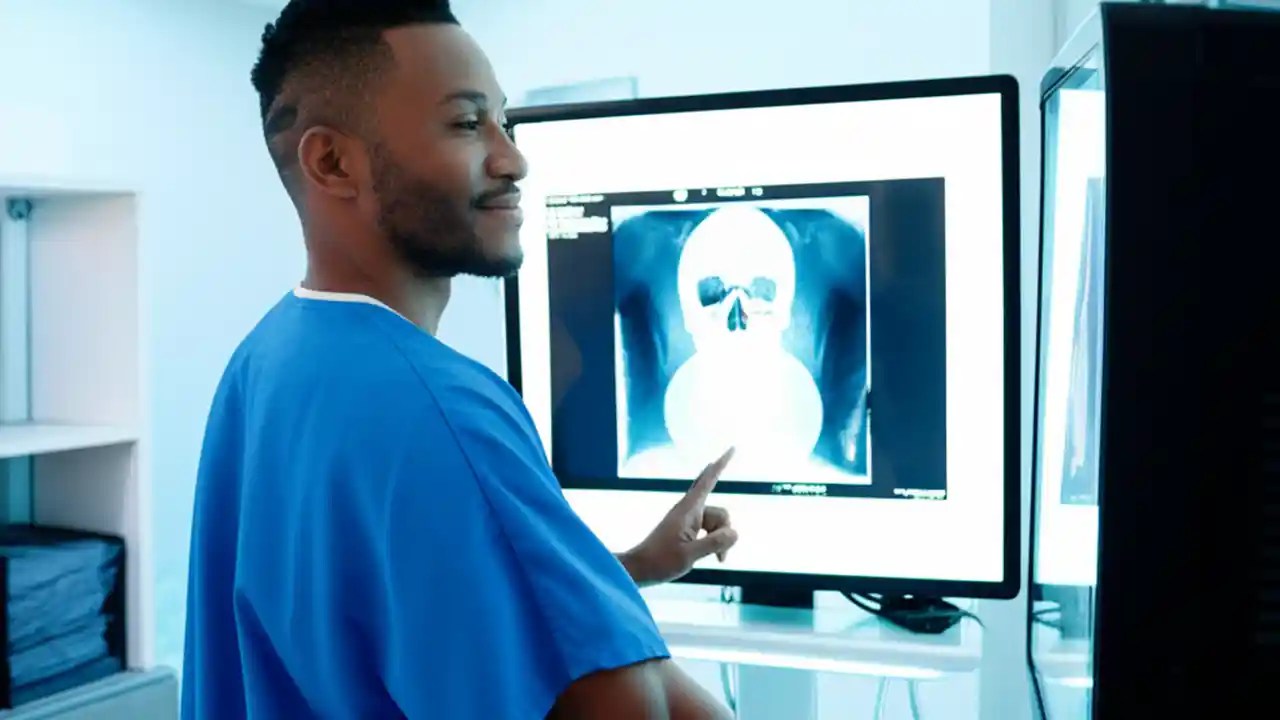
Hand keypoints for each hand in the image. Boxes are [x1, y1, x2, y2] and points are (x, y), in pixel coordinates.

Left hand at [619, 448, 738, 586]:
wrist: (640, 569)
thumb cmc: (660, 561)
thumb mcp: (689, 555)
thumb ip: (714, 543)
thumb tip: (734, 533)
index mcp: (688, 510)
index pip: (708, 481)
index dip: (721, 465)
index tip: (732, 448)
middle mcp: (690, 511)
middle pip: (720, 512)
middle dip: (724, 529)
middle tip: (717, 553)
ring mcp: (689, 521)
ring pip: (717, 525)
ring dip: (721, 542)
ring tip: (716, 559)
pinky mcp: (689, 531)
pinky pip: (711, 532)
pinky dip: (716, 543)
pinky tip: (716, 558)